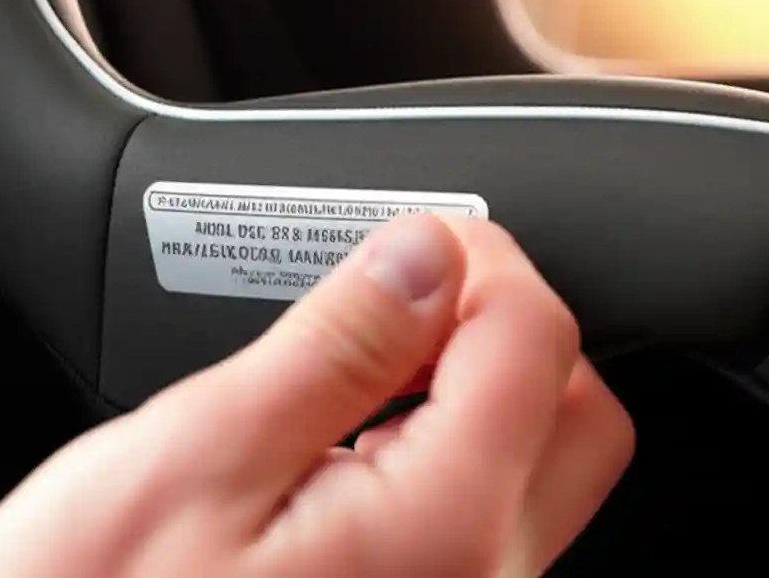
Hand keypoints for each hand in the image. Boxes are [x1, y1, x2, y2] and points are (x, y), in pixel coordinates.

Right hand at [0, 216, 633, 577]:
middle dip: (504, 323)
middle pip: (572, 414)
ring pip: (532, 467)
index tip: (414, 237)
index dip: (482, 258)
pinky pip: (479, 518)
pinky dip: (440, 448)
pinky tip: (353, 433)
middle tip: (406, 291)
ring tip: (362, 359)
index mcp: (439, 531)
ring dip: (473, 384)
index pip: (535, 344)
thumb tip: (422, 256)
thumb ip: (333, 347)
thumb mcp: (197, 456)